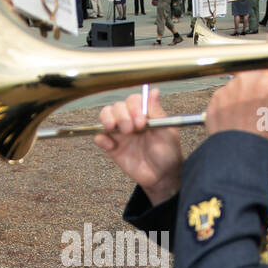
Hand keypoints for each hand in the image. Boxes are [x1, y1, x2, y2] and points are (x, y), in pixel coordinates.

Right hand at [94, 88, 182, 203]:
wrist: (162, 176)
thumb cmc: (168, 153)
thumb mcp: (167, 132)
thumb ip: (157, 112)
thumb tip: (154, 91)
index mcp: (144, 114)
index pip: (133, 100)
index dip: (134, 108)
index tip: (141, 122)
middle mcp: (131, 120)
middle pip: (117, 106)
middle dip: (122, 115)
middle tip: (131, 130)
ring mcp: (120, 133)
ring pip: (105, 116)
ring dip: (108, 120)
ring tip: (117, 131)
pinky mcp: (112, 147)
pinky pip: (99, 137)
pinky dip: (101, 138)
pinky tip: (111, 146)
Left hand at [205, 70, 267, 149]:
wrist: (241, 152)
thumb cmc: (267, 133)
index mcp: (261, 77)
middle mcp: (240, 80)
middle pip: (251, 77)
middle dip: (256, 87)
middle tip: (262, 105)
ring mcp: (224, 91)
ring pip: (236, 89)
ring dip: (242, 98)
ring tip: (249, 119)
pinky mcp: (213, 104)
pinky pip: (223, 101)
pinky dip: (230, 109)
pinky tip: (237, 122)